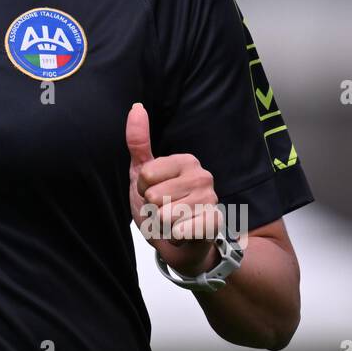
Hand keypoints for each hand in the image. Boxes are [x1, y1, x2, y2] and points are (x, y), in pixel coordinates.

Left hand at [126, 101, 222, 275]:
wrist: (178, 244)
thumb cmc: (160, 206)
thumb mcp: (142, 172)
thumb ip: (138, 141)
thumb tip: (136, 107)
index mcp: (186, 161)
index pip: (146, 174)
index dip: (142, 188)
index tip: (150, 191)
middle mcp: (203, 177)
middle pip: (155, 195)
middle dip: (151, 209)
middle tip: (162, 210)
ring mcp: (212, 200)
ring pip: (167, 215)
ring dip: (162, 225)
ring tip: (171, 222)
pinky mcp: (215, 223)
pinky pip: (182, 230)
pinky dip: (175, 237)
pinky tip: (182, 234)